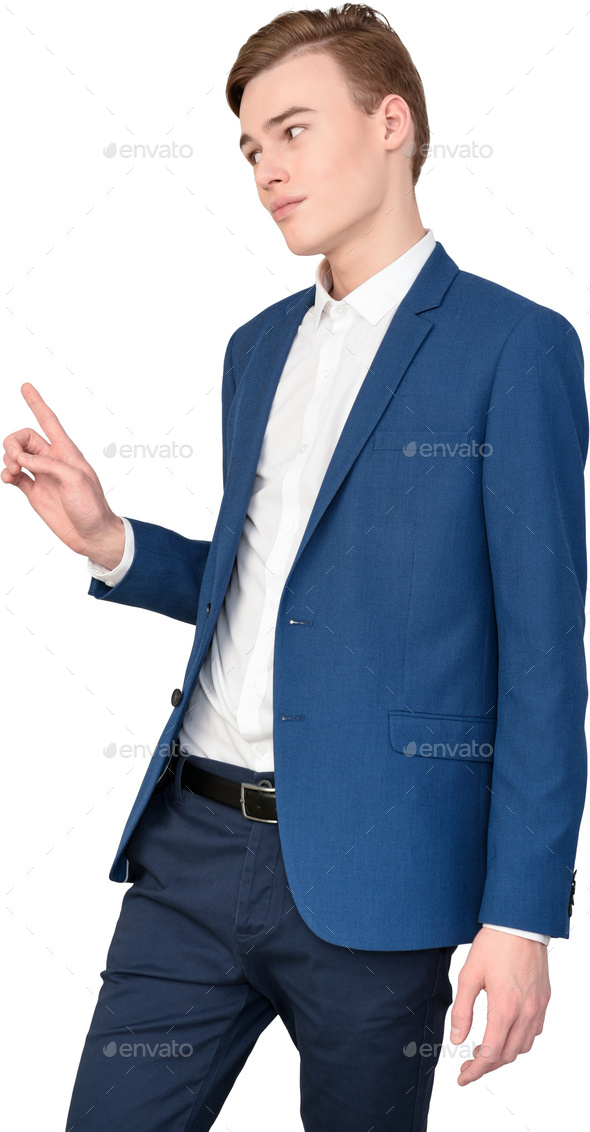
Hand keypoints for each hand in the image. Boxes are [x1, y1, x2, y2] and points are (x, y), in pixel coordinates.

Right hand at [2, 382, 122, 558]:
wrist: (92, 535)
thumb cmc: (92, 507)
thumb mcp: (75, 480)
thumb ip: (48, 464)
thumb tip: (21, 458)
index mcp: (67, 452)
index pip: (49, 421)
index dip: (37, 403)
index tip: (25, 386)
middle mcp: (53, 460)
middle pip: (25, 437)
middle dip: (13, 442)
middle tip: (16, 458)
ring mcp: (43, 476)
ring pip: (17, 455)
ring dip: (8, 458)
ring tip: (14, 472)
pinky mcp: (35, 492)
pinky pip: (15, 475)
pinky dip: (7, 473)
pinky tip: (8, 477)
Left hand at [450, 926, 549, 1084]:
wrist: (520, 924)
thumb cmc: (493, 945)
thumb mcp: (469, 975)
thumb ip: (462, 1010)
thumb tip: (457, 1039)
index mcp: (505, 1008)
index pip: (490, 1053)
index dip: (475, 1070)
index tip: (462, 1077)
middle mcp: (525, 1013)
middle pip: (507, 1055)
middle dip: (486, 1066)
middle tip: (467, 1066)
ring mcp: (537, 1007)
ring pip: (522, 1047)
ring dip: (503, 1055)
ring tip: (483, 1051)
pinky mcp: (543, 1000)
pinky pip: (533, 1032)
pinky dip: (518, 1041)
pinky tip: (504, 1034)